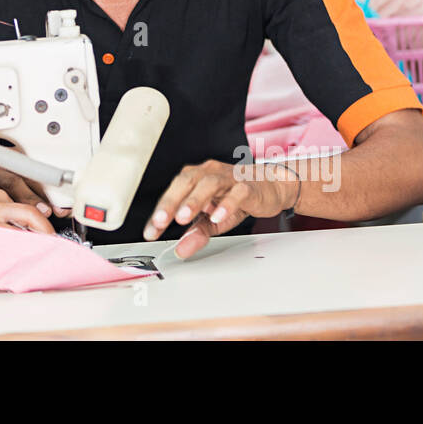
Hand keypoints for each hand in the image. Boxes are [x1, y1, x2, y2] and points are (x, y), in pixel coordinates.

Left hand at [143, 160, 298, 258]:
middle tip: (161, 221)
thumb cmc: (238, 197)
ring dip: (194, 200)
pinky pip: (237, 192)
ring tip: (184, 218)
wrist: (272, 185)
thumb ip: (197, 232)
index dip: (160, 211)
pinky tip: (217, 216)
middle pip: (186, 182)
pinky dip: (226, 204)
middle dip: (171, 202)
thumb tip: (181, 249)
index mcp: (196, 179)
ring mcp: (229, 178)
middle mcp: (209, 173)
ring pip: (209, 183)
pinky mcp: (248, 185)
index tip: (151, 231)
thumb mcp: (215, 220)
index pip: (173, 192)